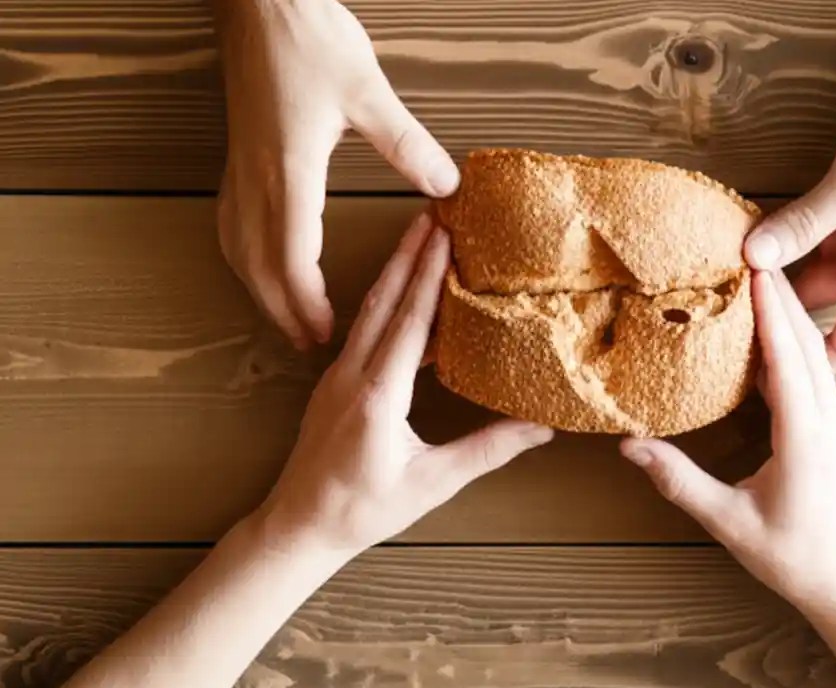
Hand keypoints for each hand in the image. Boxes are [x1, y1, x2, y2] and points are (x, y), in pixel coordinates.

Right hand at [216, 0, 458, 349]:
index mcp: (288, 172)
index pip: (292, 258)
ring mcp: (239, 168)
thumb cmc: (307, 39)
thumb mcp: (368, 90)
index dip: (307, 302)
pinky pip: (231, 222)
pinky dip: (245, 256)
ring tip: (285, 318)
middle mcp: (255, 178)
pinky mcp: (237, 155)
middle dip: (283, 311)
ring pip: (239, 248)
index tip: (327, 333)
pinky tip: (259, 262)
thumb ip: (406, 143)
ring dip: (261, 290)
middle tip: (310, 345)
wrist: (257, 1)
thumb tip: (445, 186)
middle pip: (259, 266)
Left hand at [256, 215, 552, 556]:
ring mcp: (337, 375)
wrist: (299, 525)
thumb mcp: (432, 483)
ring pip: (369, 309)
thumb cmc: (363, 510)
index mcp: (378, 395)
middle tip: (433, 211)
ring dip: (395, 269)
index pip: (409, 321)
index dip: (429, 274)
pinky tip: (404, 292)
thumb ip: (486, 451)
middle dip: (410, 252)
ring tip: (418, 235)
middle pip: (385, 299)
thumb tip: (540, 427)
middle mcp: (352, 374)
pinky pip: (363, 329)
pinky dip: (386, 300)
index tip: (444, 232)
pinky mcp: (335, 382)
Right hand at [622, 271, 835, 609]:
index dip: (771, 311)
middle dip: (782, 297)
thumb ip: (681, 482)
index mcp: (806, 438)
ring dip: (792, 317)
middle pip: (808, 344)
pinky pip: (818, 375)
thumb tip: (630, 447)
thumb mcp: (729, 523)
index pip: (789, 359)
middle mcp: (829, 423)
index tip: (753, 269)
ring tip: (762, 282)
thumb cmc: (793, 558)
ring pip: (818, 357)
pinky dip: (797, 346)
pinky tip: (774, 337)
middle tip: (754, 255)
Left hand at [743, 86, 835, 370]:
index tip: (759, 365)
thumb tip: (753, 257)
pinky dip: (780, 243)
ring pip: (806, 275)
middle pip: (817, 313)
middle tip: (724, 319)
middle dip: (775, 315)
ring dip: (772, 275)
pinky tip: (745, 242)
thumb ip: (803, 224)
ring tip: (725, 283)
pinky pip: (807, 242)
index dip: (804, 360)